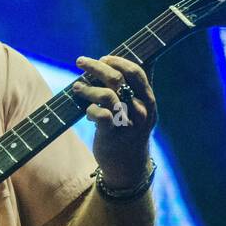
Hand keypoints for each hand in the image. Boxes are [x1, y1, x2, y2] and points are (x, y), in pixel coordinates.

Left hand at [71, 54, 156, 188]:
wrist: (128, 167)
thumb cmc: (129, 132)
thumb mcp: (138, 110)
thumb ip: (134, 89)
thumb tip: (123, 61)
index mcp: (148, 100)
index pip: (136, 72)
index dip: (118, 61)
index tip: (103, 57)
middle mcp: (141, 110)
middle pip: (118, 79)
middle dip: (96, 67)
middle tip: (80, 61)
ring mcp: (127, 124)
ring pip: (107, 95)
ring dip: (88, 88)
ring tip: (77, 87)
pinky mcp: (112, 136)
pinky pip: (100, 115)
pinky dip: (90, 109)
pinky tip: (86, 111)